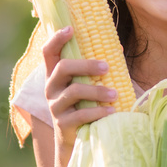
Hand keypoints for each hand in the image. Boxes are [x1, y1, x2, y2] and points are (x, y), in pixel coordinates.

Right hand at [43, 26, 116, 147]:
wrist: (79, 137)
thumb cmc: (88, 103)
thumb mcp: (90, 83)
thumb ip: (98, 67)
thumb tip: (118, 45)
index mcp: (56, 74)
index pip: (49, 52)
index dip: (56, 39)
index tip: (71, 29)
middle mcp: (51, 87)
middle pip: (63, 68)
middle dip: (86, 65)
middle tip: (106, 67)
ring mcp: (55, 106)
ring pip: (74, 91)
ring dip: (97, 92)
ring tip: (115, 95)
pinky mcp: (62, 124)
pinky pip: (80, 115)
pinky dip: (98, 112)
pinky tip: (112, 112)